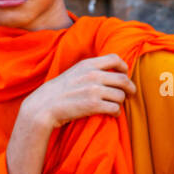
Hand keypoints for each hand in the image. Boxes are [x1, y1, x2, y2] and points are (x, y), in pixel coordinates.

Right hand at [7, 54, 134, 173]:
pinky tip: (111, 114)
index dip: (124, 67)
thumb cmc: (58, 92)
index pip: (115, 59)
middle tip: (130, 94)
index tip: (124, 74)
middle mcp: (92, 75)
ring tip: (115, 106)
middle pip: (123, 79)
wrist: (43, 107)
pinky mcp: (93, 105)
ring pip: (121, 95)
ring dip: (120, 102)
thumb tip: (110, 72)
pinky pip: (115, 108)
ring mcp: (93, 90)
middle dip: (130, 88)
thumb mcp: (73, 73)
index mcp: (87, 64)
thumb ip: (90, 70)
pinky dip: (116, 113)